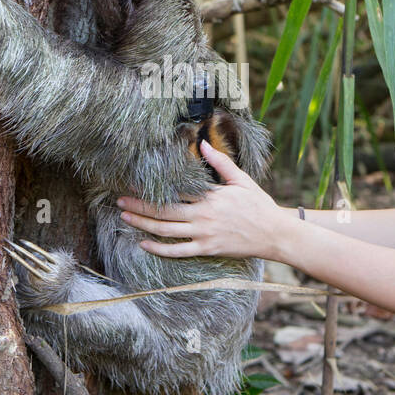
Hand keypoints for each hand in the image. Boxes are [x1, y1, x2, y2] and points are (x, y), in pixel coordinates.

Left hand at [117, 139, 294, 260]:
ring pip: (166, 231)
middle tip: (119, 200)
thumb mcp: (242, 180)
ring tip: (125, 217)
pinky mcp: (207, 249)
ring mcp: (204, 234)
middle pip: (164, 211)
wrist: (275, 234)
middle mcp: (204, 215)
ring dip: (143, 223)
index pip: (175, 189)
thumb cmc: (259, 206)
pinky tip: (144, 244)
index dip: (153, 186)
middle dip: (140, 205)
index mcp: (211, 196)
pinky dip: (159, 249)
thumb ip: (221, 163)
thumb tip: (202, 143)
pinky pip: (178, 252)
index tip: (134, 182)